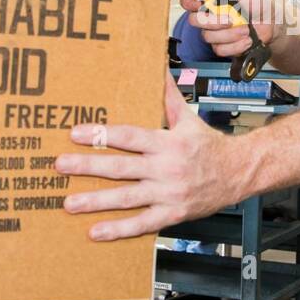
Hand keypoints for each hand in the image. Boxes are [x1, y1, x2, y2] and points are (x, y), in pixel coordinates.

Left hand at [55, 73, 250, 240]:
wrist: (239, 173)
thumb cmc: (210, 145)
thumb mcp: (188, 118)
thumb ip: (167, 96)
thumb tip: (156, 67)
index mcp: (168, 143)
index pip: (129, 137)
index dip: (102, 134)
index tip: (76, 133)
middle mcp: (166, 169)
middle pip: (121, 167)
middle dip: (88, 166)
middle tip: (60, 165)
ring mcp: (168, 194)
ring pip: (127, 198)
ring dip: (96, 201)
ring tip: (69, 203)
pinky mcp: (171, 215)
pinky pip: (142, 224)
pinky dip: (118, 230)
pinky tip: (95, 232)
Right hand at [182, 0, 279, 58]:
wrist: (273, 25)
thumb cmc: (260, 4)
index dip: (189, 2)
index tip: (199, 3)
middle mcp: (210, 15)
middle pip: (194, 20)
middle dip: (212, 22)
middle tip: (230, 20)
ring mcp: (214, 32)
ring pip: (208, 36)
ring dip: (229, 34)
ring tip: (246, 30)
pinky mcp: (222, 46)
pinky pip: (220, 49)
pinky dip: (236, 46)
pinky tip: (247, 40)